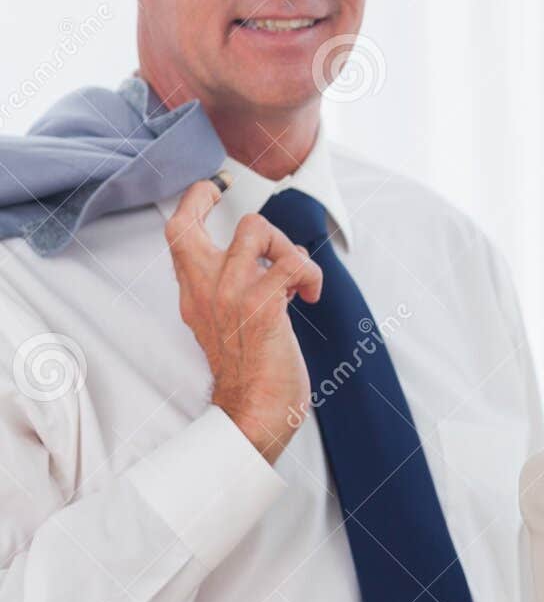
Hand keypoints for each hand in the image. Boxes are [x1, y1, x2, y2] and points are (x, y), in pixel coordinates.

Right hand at [165, 179, 323, 462]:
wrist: (253, 413)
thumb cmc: (250, 372)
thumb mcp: (224, 323)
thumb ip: (229, 291)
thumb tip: (263, 263)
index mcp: (194, 293)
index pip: (176, 234)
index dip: (193, 200)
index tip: (214, 188)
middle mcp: (203, 290)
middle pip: (190, 223)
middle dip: (235, 213)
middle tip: (268, 239)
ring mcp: (229, 296)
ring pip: (255, 229)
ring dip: (286, 246)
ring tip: (297, 280)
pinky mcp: (260, 307)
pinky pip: (292, 263)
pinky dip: (310, 272)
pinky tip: (310, 296)